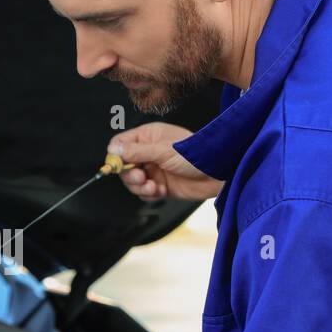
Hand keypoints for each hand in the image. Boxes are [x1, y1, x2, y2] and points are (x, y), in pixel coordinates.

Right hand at [108, 122, 223, 201]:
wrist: (217, 173)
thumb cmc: (195, 154)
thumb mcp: (163, 151)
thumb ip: (136, 152)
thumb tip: (113, 150)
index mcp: (147, 137)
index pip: (119, 144)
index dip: (115, 157)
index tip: (118, 167)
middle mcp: (148, 152)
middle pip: (123, 166)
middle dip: (130, 176)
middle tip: (141, 179)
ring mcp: (154, 169)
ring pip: (133, 182)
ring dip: (141, 188)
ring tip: (155, 187)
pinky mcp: (160, 185)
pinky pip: (145, 193)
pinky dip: (151, 194)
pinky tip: (163, 191)